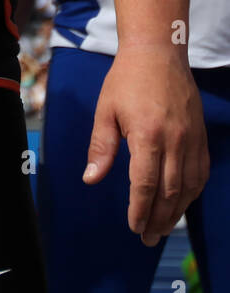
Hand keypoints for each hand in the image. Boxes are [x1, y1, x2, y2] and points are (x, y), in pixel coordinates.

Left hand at [85, 48, 208, 245]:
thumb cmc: (125, 81)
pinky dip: (192, 192)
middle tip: (148, 238)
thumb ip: (101, 148)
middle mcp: (175, 141)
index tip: (134, 227)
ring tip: (162, 228)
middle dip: (158, 219)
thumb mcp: (105, 111)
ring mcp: (192, 139)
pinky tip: (182, 204)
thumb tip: (91, 180)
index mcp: (148, 135)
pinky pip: (201, 172)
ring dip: (176, 211)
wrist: (157, 54)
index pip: (146, 184)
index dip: (140, 209)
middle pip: (170, 191)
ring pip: (188, 186)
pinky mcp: (201, 136)